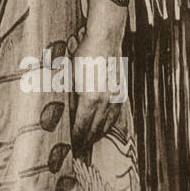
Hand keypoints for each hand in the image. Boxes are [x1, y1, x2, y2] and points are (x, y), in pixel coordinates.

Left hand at [69, 35, 125, 152]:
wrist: (105, 40)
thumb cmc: (84, 55)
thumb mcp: (70, 76)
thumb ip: (70, 97)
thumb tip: (68, 114)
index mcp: (89, 99)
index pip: (81, 127)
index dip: (75, 138)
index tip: (71, 147)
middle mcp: (104, 102)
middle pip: (95, 129)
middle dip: (86, 141)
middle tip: (79, 150)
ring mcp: (115, 98)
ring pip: (107, 125)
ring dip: (97, 135)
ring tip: (89, 142)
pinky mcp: (121, 93)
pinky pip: (115, 116)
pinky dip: (108, 125)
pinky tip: (103, 128)